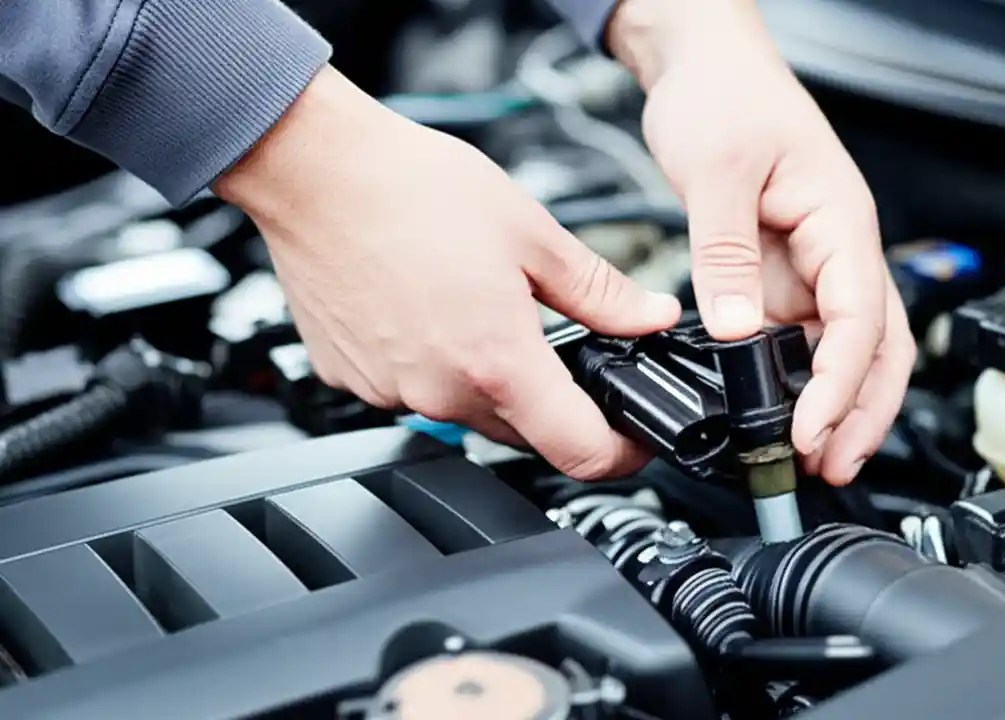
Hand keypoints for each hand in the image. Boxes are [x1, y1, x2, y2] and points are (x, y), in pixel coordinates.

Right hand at [214, 66, 681, 478]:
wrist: (313, 169)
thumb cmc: (410, 190)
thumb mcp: (532, 234)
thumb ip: (601, 292)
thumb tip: (649, 317)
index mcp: (496, 363)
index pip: (582, 454)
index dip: (624, 452)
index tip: (634, 435)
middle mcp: (440, 393)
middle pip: (525, 431)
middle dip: (553, 397)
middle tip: (553, 337)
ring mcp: (390, 392)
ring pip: (467, 410)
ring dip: (489, 375)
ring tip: (477, 303)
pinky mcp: (353, 381)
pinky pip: (414, 390)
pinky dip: (435, 362)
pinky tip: (430, 307)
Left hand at [609, 0, 915, 484]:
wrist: (705, 66)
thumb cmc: (727, 95)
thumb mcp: (719, 171)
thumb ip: (726, 253)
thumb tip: (737, 328)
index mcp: (840, 221)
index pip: (860, 319)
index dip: (841, 383)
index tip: (813, 430)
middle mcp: (836, 249)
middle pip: (874, 347)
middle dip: (860, 413)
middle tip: (829, 467)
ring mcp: (811, 265)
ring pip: (842, 350)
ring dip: (834, 404)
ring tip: (809, 457)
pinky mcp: (780, 273)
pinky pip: (799, 337)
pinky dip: (794, 380)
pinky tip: (776, 411)